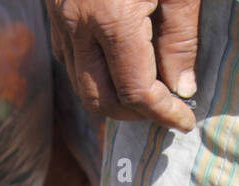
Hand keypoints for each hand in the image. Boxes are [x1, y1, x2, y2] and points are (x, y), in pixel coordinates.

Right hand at [46, 0, 199, 131]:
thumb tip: (181, 89)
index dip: (163, 114)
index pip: (136, 92)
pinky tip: (119, 60)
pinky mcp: (53, 9)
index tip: (184, 121)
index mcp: (113, 17)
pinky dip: (94, 70)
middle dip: (135, 113)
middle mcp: (78, 23)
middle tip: (166, 107)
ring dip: (113, 95)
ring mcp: (59, 17)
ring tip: (147, 85)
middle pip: (100, 100)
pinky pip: (68, 56)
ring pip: (80, 82)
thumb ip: (180, 37)